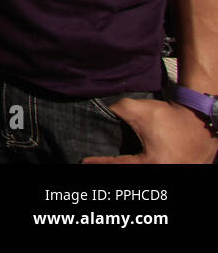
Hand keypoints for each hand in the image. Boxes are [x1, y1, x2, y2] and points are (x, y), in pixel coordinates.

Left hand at [82, 98, 217, 163]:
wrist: (200, 120)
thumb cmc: (171, 117)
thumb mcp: (140, 110)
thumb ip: (118, 110)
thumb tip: (105, 112)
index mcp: (152, 163)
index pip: (119, 166)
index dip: (100, 163)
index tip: (85, 161)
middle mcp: (164, 173)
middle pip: (131, 173)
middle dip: (113, 169)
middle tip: (96, 165)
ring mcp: (175, 174)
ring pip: (143, 174)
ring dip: (128, 169)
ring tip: (111, 165)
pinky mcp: (181, 172)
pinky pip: (157, 172)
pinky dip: (142, 168)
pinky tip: (130, 164)